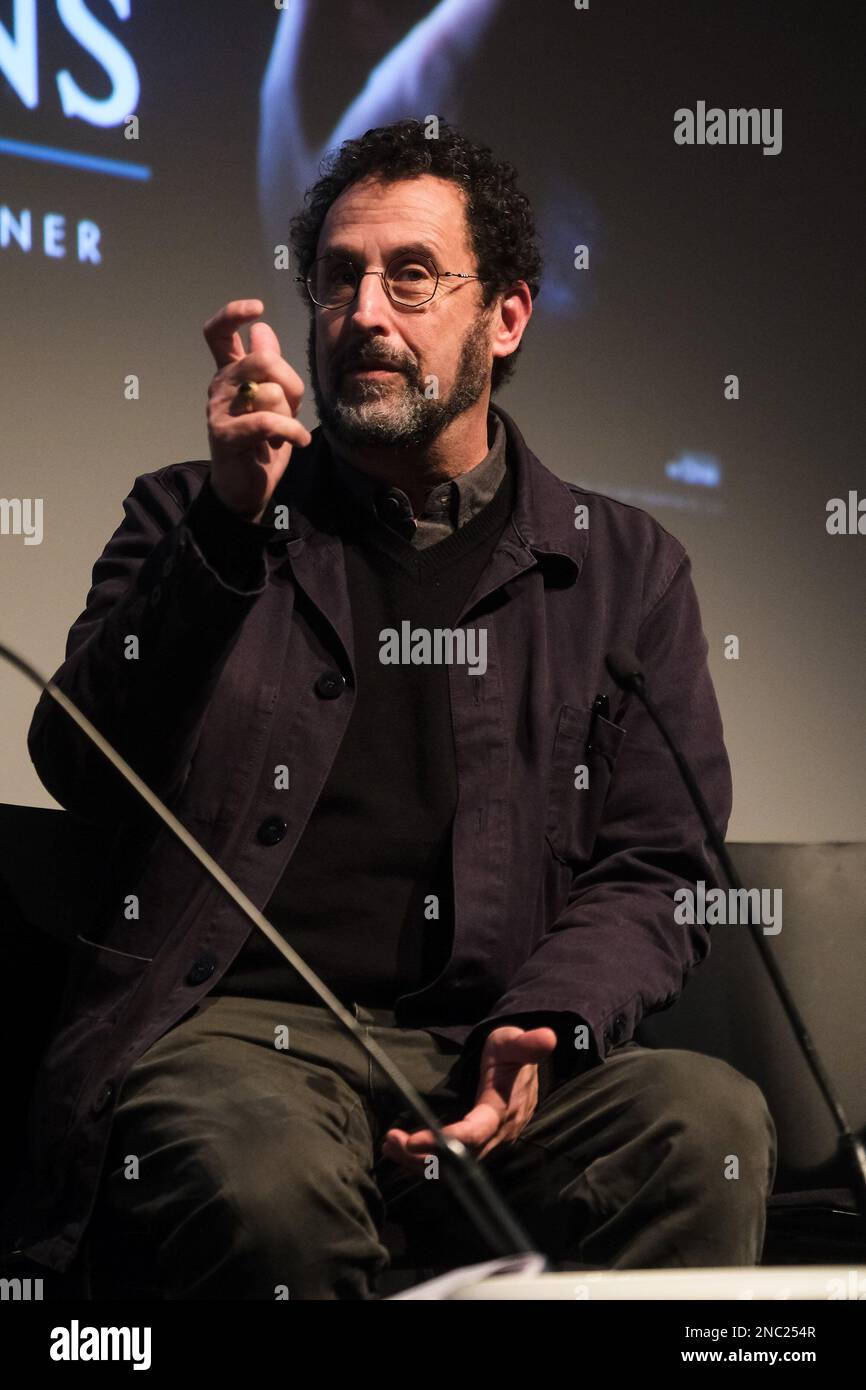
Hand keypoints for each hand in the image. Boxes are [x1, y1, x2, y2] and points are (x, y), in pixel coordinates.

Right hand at [203, 298, 311, 521]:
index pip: (217, 332)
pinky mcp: (223, 434)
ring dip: (288, 415)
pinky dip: (290, 431)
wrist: (247, 489)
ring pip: (269, 392)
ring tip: (283, 433)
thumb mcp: (276, 402)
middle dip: (291, 382)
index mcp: (230, 373)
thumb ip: (271, 369)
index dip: (234, 313)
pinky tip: (296, 441)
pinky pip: (267, 420)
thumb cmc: (262, 444)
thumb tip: (262, 329)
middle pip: (262, 358)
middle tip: (293, 407)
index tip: (258, 308)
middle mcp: (220, 386)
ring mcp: (218, 409)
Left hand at [381, 1025, 557, 1171]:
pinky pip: (450, 1165)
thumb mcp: (514, 1042)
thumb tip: (548, 1036)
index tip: (414, 1139)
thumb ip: (528, 1043)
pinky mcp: (476, 1148)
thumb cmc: (511, 1052)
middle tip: (392, 1140)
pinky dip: (424, 1163)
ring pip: (452, 1168)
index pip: (475, 1133)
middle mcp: (496, 1135)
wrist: (521, 1069)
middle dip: (423, 1155)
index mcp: (502, 1110)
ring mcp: (486, 1145)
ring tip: (390, 1145)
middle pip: (459, 1158)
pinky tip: (400, 1152)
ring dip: (419, 1162)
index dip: (447, 1140)